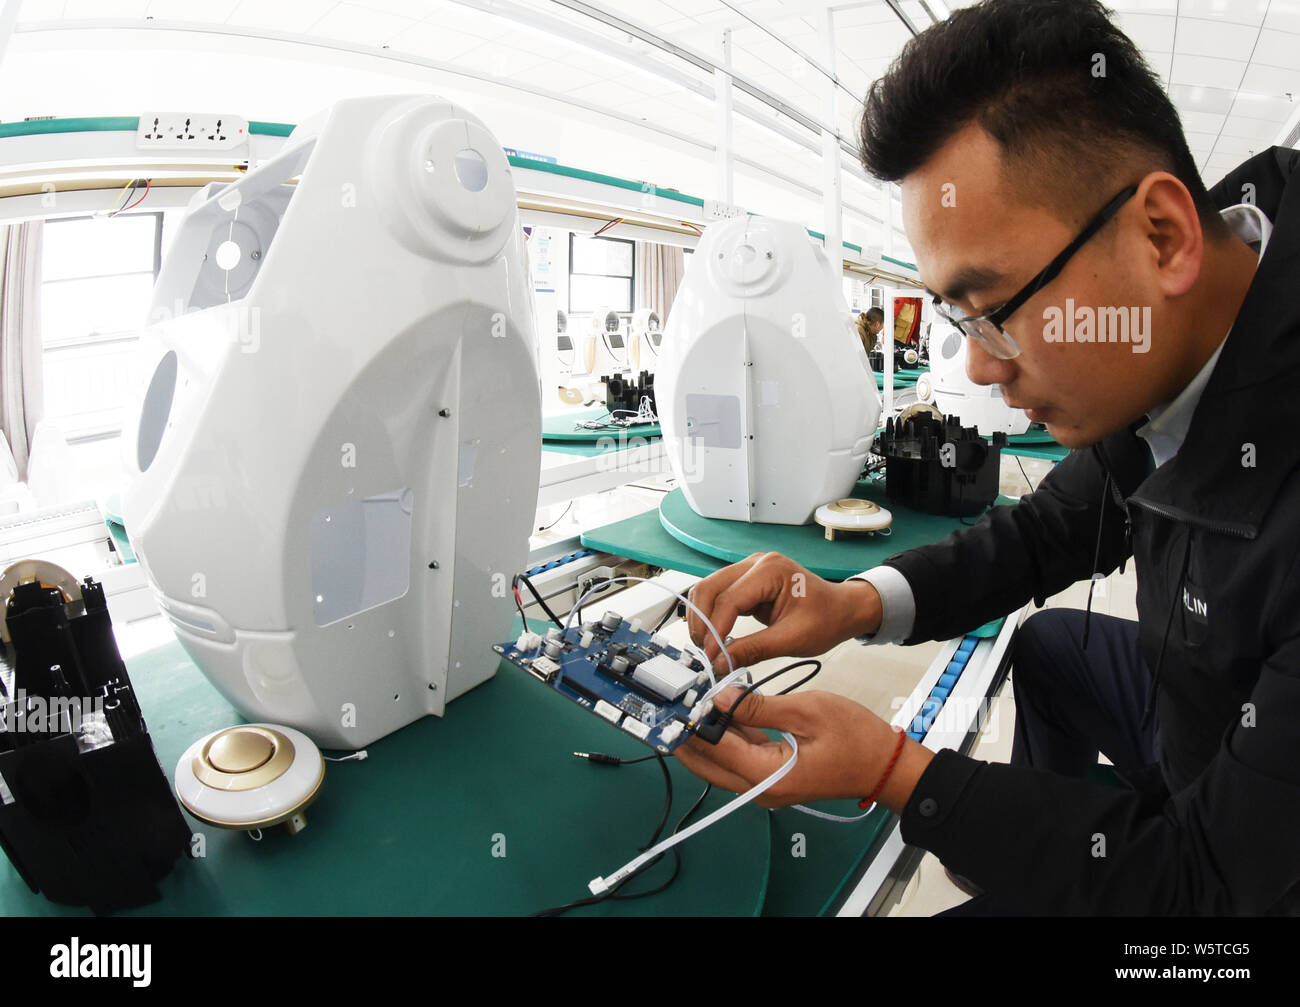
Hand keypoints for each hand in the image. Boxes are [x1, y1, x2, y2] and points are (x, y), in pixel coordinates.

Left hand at [674, 687, 931, 813]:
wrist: (887, 766)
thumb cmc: (857, 739)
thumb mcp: (806, 711)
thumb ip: (758, 706)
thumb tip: (721, 698)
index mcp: (768, 775)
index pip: (715, 749)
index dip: (691, 724)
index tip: (674, 703)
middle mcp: (761, 788)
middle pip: (708, 766)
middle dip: (685, 739)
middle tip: (665, 711)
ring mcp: (767, 786)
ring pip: (721, 764)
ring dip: (703, 739)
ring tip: (685, 708)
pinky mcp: (774, 778)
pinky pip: (740, 760)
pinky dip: (726, 740)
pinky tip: (717, 716)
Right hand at [686, 552, 882, 673]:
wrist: (844, 609)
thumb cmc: (827, 619)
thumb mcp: (793, 639)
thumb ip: (754, 650)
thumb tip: (721, 663)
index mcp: (771, 570)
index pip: (729, 600)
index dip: (716, 630)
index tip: (712, 658)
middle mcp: (756, 564)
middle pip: (709, 588)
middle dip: (701, 621)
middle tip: (704, 652)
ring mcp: (749, 570)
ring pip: (709, 589)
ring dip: (703, 618)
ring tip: (708, 647)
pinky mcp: (747, 582)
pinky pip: (719, 595)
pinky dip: (712, 616)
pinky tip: (715, 637)